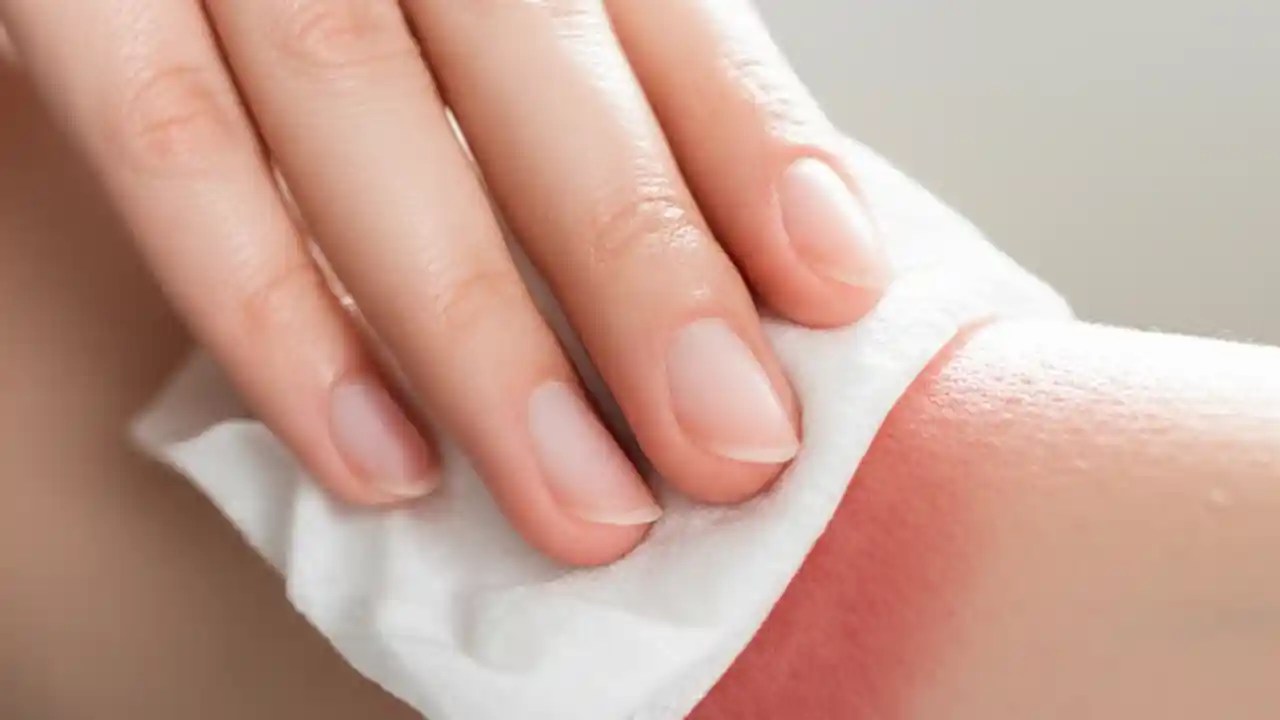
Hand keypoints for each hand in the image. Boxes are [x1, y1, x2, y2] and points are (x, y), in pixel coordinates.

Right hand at [0, 0, 887, 563]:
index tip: (835, 289)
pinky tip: (376, 457)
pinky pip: (172, 145)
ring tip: (577, 500)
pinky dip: (273, 313)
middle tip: (728, 442)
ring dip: (478, 334)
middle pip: (533, 70)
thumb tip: (742, 256)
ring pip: (361, 113)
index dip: (751, 146)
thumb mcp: (487, 1)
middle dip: (641, 267)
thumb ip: (588, 79)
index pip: (662, 7)